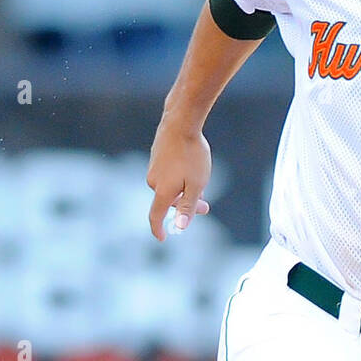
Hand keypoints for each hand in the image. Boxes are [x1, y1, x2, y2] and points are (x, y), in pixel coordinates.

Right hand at [147, 119, 211, 240]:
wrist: (181, 123)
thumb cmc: (192, 155)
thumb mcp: (196, 184)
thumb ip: (188, 207)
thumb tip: (181, 227)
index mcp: (163, 191)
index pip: (155, 216)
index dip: (158, 229)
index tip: (163, 237)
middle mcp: (153, 182)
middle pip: (169, 202)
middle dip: (187, 206)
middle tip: (206, 206)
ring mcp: (153, 169)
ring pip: (170, 188)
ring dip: (184, 191)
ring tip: (202, 180)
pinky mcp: (155, 158)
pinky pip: (167, 176)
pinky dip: (179, 179)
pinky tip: (191, 168)